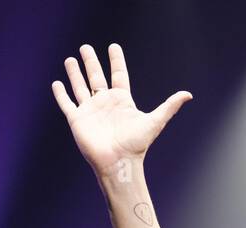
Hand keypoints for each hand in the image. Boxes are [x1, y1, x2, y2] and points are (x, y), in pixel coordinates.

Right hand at [51, 43, 191, 177]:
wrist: (118, 162)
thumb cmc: (136, 145)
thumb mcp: (154, 121)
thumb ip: (169, 106)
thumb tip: (188, 95)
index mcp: (122, 101)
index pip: (118, 75)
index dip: (116, 61)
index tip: (113, 47)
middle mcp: (105, 103)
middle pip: (96, 77)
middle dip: (91, 62)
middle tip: (85, 47)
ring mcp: (90, 111)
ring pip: (80, 87)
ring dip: (74, 73)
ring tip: (70, 59)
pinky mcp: (77, 120)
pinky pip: (67, 104)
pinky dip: (61, 94)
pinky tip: (57, 83)